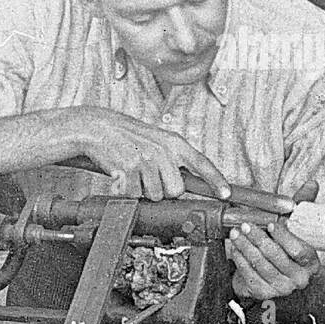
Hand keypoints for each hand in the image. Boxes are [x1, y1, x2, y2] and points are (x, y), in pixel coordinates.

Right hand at [71, 107, 229, 201]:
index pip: (201, 162)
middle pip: (176, 190)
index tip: (226, 194)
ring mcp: (147, 159)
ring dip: (143, 191)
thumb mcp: (157, 141)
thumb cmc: (128, 137)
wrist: (98, 128)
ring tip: (133, 174)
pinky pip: (135, 195)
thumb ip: (173, 159)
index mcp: (174, 142)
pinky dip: (126, 192)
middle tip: (148, 177)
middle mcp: (164, 150)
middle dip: (163, 190)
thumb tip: (185, 185)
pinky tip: (122, 176)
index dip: (216, 180)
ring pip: (155, 195)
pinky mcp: (130, 168)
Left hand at [229, 181, 320, 299]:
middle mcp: (299, 279)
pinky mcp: (264, 293)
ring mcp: (281, 289)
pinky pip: (249, 275)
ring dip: (246, 248)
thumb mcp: (295, 227)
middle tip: (245, 225)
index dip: (284, 237)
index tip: (271, 223)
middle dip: (259, 239)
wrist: (275, 275)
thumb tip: (312, 182)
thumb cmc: (286, 246)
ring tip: (236, 233)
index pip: (299, 250)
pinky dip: (240, 260)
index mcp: (311, 262)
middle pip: (276, 257)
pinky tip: (234, 248)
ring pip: (261, 265)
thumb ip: (302, 205)